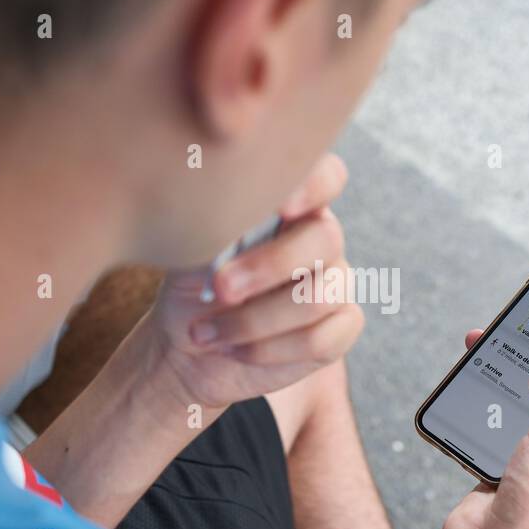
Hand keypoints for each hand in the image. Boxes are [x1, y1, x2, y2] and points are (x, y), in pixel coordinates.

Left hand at [144, 154, 364, 410]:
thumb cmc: (192, 287)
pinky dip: (269, 350)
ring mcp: (335, 285)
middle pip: (325, 239)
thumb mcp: (191, 250)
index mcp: (291, 206)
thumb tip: (225, 212)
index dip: (315, 186)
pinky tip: (235, 350)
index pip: (327, 178)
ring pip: (318, 297)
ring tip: (207, 332)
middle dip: (267, 267)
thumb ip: (217, 224)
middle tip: (219, 289)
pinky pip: (322, 340)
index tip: (282, 207)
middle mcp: (320, 240)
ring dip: (254, 320)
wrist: (189, 346)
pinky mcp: (338, 330)